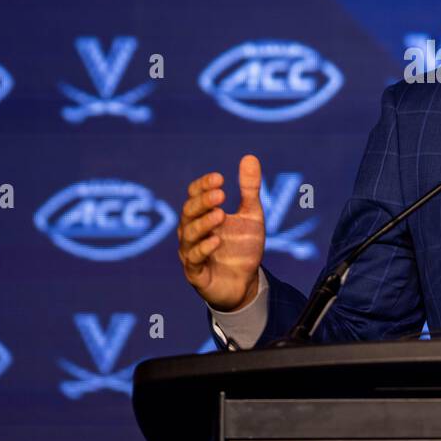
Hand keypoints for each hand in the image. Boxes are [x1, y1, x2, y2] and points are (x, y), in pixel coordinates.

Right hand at [178, 155, 265, 311]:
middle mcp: (191, 231)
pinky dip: (204, 249)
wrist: (245, 283)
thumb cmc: (242, 246)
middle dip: (203, 202)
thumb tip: (250, 157)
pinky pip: (194, 260)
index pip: (194, 195)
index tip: (220, 178)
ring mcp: (191, 253)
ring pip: (189, 235)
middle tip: (221, 194)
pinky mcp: (196, 274)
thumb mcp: (251, 215)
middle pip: (189, 212)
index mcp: (201, 215)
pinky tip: (216, 241)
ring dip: (203, 224)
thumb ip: (249, 189)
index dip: (203, 185)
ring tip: (220, 215)